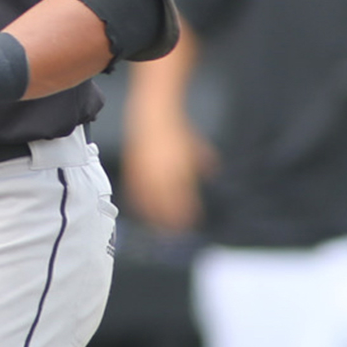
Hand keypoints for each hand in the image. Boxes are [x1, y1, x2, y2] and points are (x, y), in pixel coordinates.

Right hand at [122, 116, 214, 233]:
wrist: (152, 114)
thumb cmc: (175, 129)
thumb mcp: (192, 144)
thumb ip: (202, 158)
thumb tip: (213, 169)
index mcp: (177, 167)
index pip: (182, 196)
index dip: (185, 211)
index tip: (189, 223)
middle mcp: (161, 170)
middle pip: (166, 202)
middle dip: (170, 219)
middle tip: (175, 233)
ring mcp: (145, 169)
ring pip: (149, 199)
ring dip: (154, 215)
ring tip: (158, 227)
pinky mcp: (133, 167)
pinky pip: (135, 190)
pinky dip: (139, 202)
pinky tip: (142, 210)